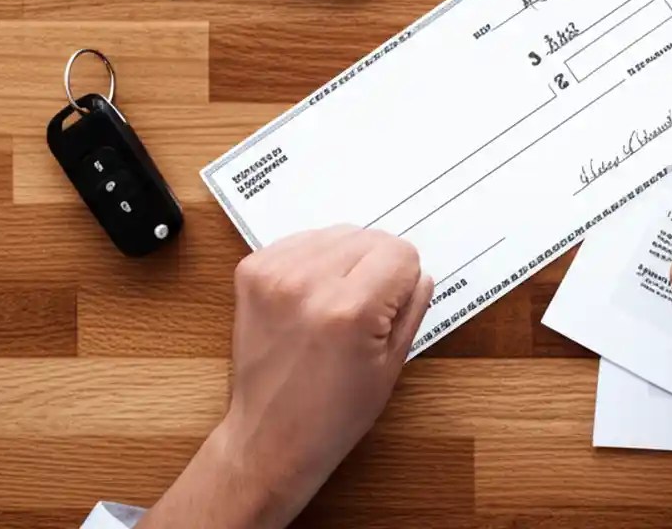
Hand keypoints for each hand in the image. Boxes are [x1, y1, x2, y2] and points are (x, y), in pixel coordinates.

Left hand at [140, 225, 432, 528]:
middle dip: (378, 268)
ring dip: (345, 261)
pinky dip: (313, 260)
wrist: (269, 438)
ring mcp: (274, 275)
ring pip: (337, 234)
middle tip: (365, 310)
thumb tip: (420, 273)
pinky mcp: (251, 273)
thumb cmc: (332, 415)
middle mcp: (309, 284)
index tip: (392, 310)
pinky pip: (301, 242)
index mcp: (351, 310)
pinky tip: (312, 296)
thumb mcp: (391, 366)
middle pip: (370, 237)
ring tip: (336, 303)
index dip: (405, 281)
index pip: (401, 253)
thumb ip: (412, 309)